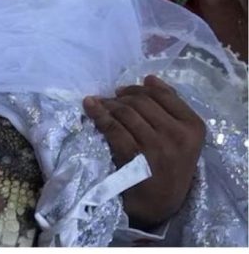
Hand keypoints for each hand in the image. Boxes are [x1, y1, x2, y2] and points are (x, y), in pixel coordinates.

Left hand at [84, 75, 204, 229]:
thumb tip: (149, 79)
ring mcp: (156, 146)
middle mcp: (177, 135)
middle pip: (142, 102)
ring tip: (100, 103)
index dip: (141, 88)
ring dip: (108, 104)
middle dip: (122, 97)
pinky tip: (89, 107)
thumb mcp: (182, 139)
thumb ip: (171, 108)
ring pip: (126, 112)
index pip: (165, 95)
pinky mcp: (134, 156)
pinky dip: (98, 114)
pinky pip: (112, 127)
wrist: (159, 204)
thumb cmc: (169, 167)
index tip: (125, 89)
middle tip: (111, 98)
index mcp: (193, 128)